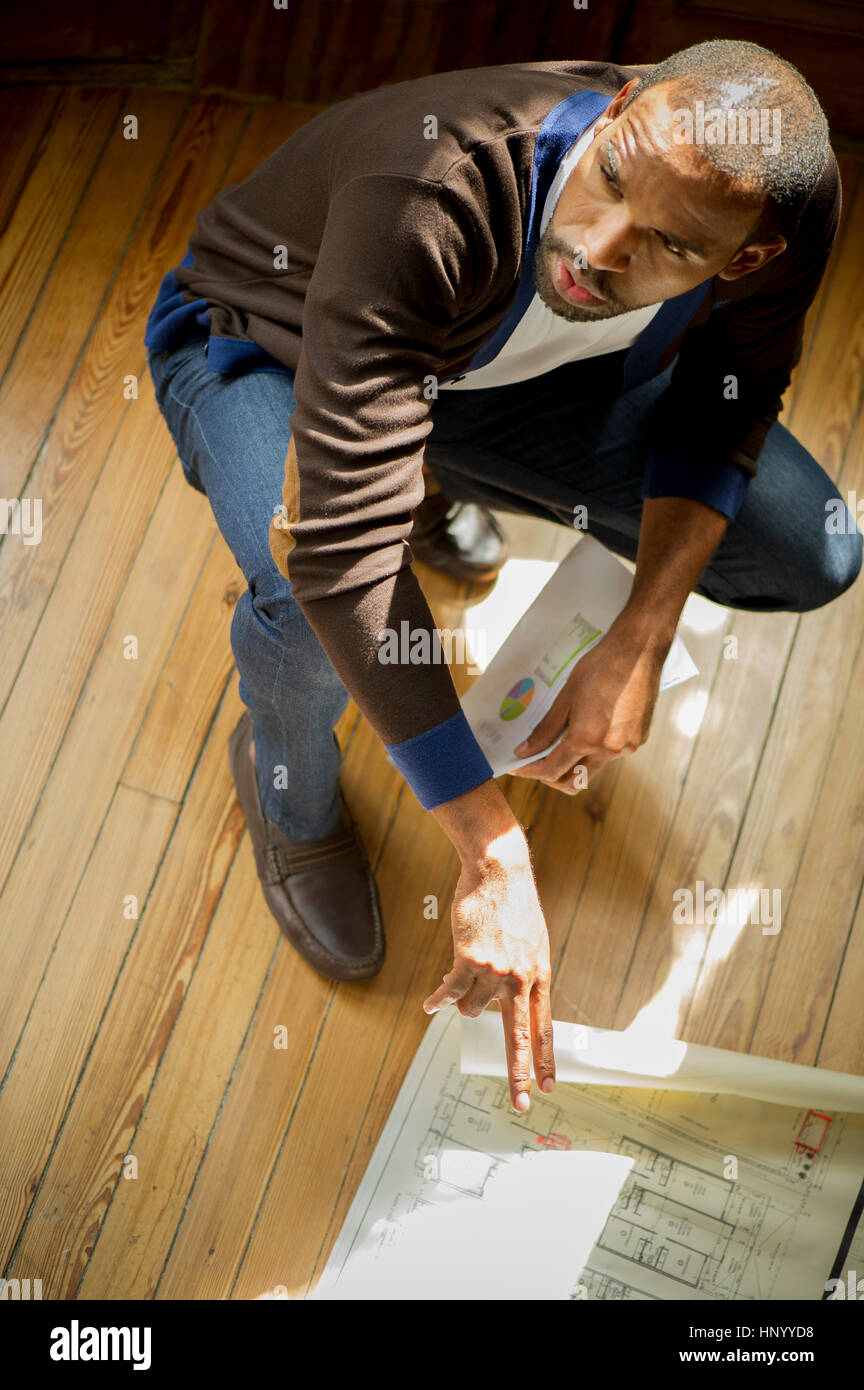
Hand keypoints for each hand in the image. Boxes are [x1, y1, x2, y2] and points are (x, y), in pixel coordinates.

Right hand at [423, 833, 553, 1111]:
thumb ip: (523, 977)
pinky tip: (430, 1006)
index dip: (545, 1060)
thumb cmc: (514, 907)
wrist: (498, 874)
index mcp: (539, 977)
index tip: (548, 1088)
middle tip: (521, 1103)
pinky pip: (450, 993)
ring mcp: (495, 972)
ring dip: (463, 1001)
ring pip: (472, 1009)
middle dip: (518, 1073)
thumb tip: (504, 1008)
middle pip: (519, 1037)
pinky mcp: (469, 960)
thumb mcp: (532, 944)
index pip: (544, 1028)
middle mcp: (520, 979)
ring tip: (465, 974)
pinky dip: (438, 1001)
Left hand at [510, 618, 667, 793]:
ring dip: (575, 762)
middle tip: (537, 763)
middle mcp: (609, 750)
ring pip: (594, 767)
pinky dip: (596, 749)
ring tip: (561, 742)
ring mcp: (627, 747)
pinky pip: (611, 754)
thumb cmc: (600, 667)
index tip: (518, 766)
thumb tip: (525, 750)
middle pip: (574, 781)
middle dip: (552, 778)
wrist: (638, 651)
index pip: (552, 770)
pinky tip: (589, 728)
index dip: (531, 771)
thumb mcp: (566, 697)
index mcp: (587, 739)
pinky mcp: (639, 739)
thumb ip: (545, 729)